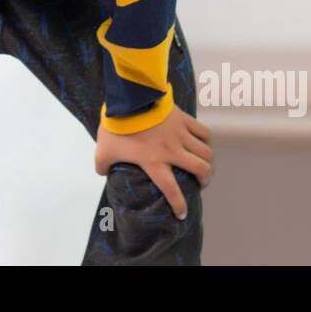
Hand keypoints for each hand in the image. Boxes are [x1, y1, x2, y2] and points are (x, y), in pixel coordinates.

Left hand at [94, 105, 212, 219]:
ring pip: (205, 152)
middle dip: (205, 180)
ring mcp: (180, 134)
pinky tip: (203, 143)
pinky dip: (206, 140)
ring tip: (206, 166)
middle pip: (200, 169)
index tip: (182, 214)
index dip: (178, 204)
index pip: (170, 189)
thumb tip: (102, 172)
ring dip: (209, 162)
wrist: (129, 98)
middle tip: (201, 183)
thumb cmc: (116, 126)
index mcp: (154, 162)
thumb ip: (102, 164)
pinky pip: (203, 132)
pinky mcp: (184, 119)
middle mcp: (172, 151)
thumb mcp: (103, 150)